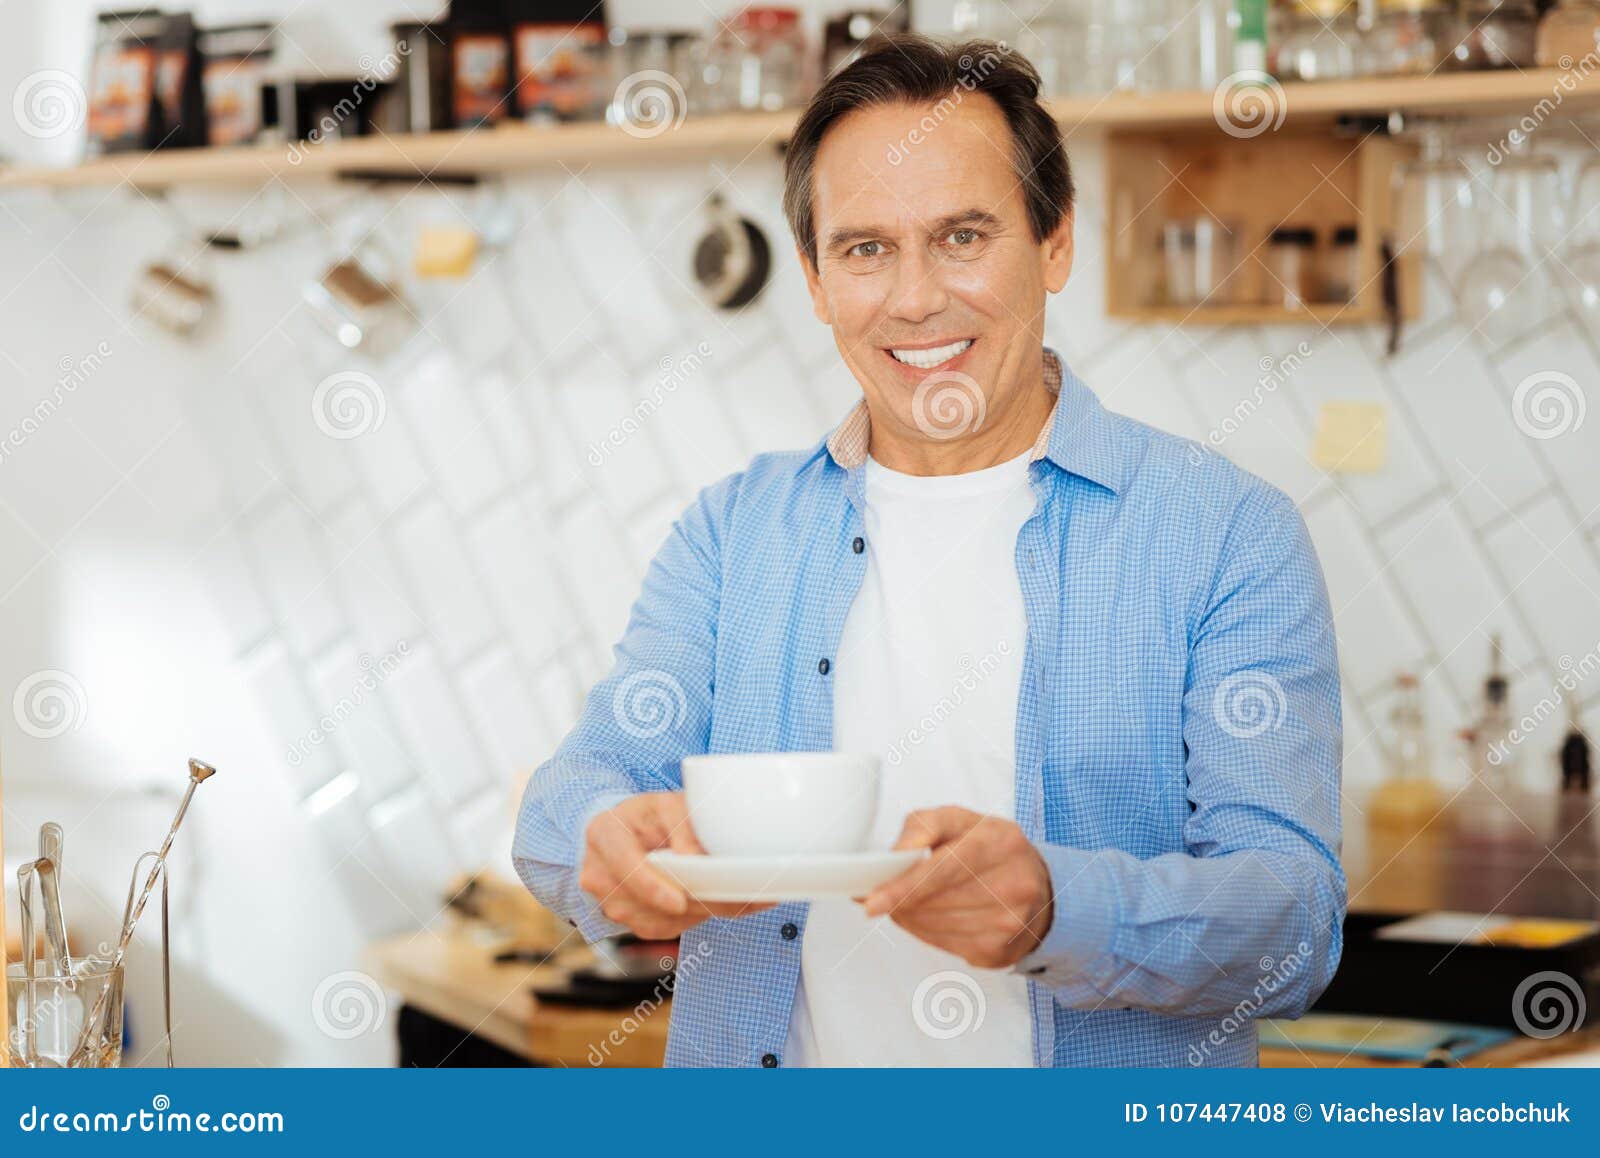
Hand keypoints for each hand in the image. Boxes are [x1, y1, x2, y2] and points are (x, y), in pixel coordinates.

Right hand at [578, 791, 773, 938]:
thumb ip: (683, 828)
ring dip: (695, 913)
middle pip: (643, 900)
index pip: (624, 865)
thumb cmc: (650, 816)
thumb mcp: (668, 806)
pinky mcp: (624, 919)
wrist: (628, 831)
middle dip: (690, 902)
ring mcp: (607, 901)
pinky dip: (690, 920)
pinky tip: (715, 905)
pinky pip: (660, 928)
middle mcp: (597, 872)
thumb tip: (697, 859)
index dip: (651, 887)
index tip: (678, 901)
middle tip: (737, 900)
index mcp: (604, 834)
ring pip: (655, 920)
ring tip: (737, 900)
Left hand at [861, 806, 1054, 968]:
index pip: (945, 868)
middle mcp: (1013, 883)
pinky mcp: (1001, 952)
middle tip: (880, 895)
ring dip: (911, 916)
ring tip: (914, 900)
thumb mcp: (960, 820)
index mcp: (1001, 842)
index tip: (872, 901)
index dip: (905, 887)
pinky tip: (934, 916)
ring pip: (935, 926)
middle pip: (935, 901)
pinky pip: (943, 945)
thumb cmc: (989, 848)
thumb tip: (893, 856)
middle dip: (901, 900)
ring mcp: (1010, 923)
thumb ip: (922, 826)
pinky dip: (927, 931)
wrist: (1038, 886)